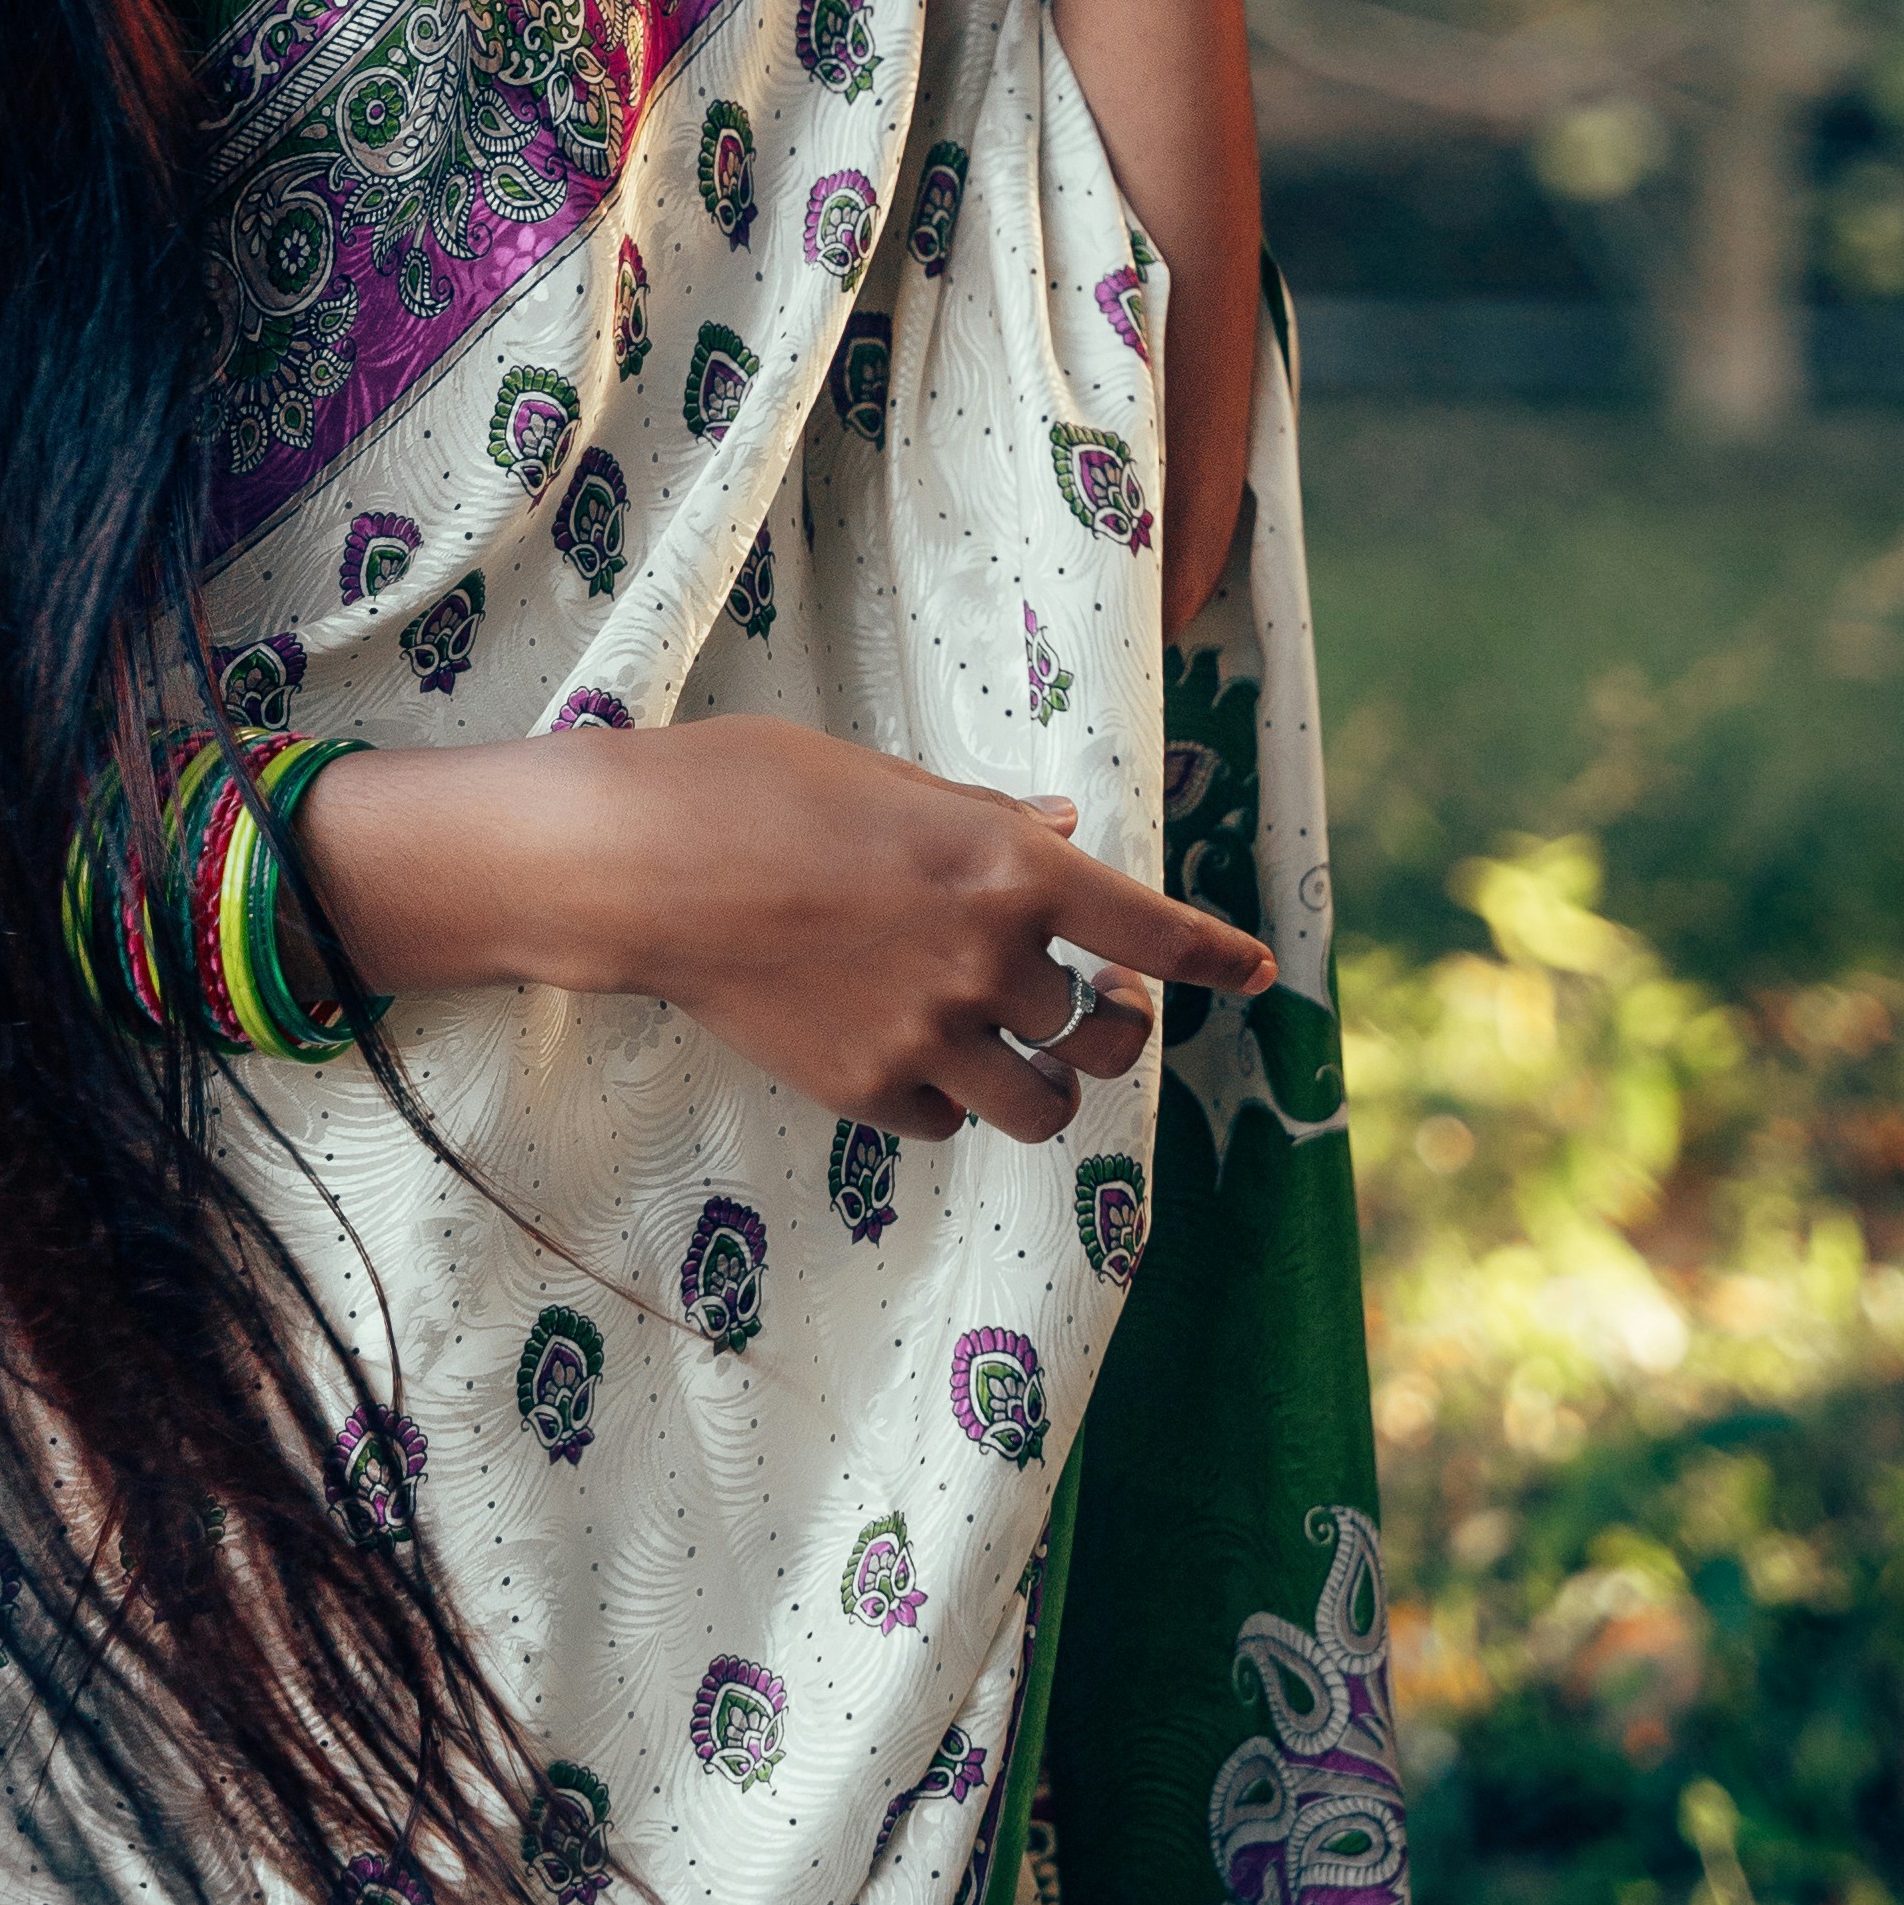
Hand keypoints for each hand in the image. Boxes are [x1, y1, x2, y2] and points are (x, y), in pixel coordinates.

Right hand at [299, 719, 1271, 1141]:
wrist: (645, 866)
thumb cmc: (760, 790)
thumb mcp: (890, 783)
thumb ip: (985, 824)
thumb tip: (1060, 834)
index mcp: (1005, 869)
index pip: (1151, 930)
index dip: (1216, 958)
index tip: (1258, 973)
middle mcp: (984, 961)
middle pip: (1103, 1035)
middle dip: (1113, 1028)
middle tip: (1095, 1011)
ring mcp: (926, 1036)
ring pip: (1040, 1107)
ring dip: (1044, 1086)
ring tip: (1016, 1056)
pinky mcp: (865, 1088)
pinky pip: (944, 1121)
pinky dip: (945, 1100)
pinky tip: (909, 1055)